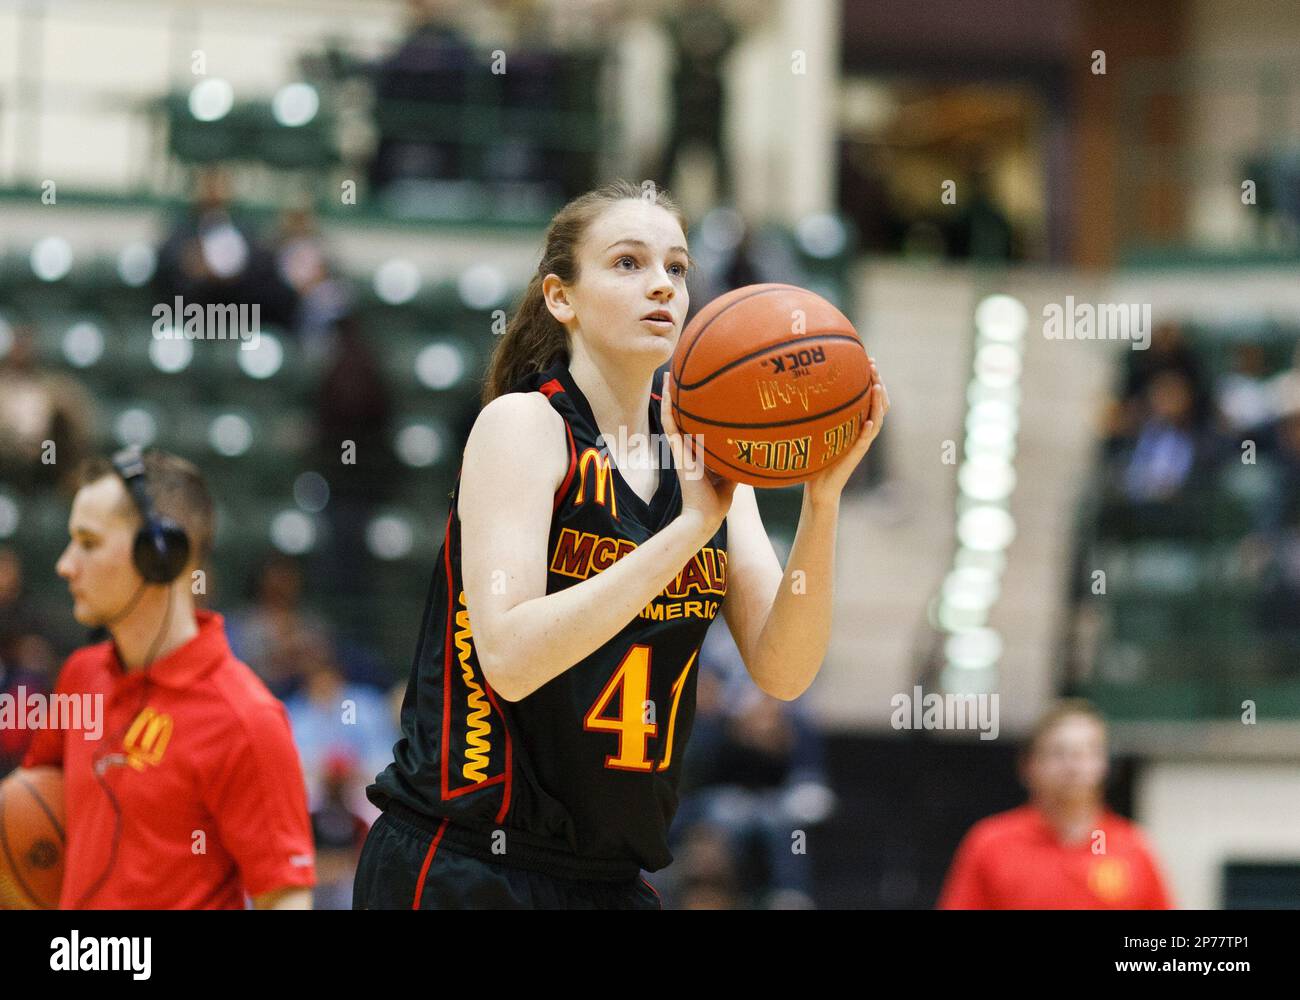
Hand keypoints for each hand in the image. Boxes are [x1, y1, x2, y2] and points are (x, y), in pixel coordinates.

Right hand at [661, 370, 736, 532]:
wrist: (705, 516)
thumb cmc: (717, 502)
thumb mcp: (731, 476)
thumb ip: (736, 461)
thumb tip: (753, 449)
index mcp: (697, 452)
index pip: (694, 425)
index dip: (693, 407)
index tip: (697, 390)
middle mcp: (686, 447)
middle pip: (680, 415)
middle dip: (680, 394)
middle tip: (680, 372)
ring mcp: (680, 449)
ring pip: (671, 415)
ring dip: (669, 395)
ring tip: (668, 373)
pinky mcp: (677, 453)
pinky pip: (670, 426)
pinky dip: (667, 409)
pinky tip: (667, 393)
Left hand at [804, 356, 889, 506]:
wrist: (819, 487)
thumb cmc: (815, 458)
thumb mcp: (815, 430)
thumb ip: (813, 412)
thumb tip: (795, 387)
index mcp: (856, 422)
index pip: (870, 396)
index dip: (873, 378)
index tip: (867, 359)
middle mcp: (862, 430)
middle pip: (880, 403)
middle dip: (878, 382)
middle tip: (872, 365)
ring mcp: (861, 442)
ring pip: (877, 420)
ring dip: (878, 403)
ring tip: (876, 387)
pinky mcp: (855, 455)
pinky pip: (864, 442)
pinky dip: (868, 431)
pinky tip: (868, 422)